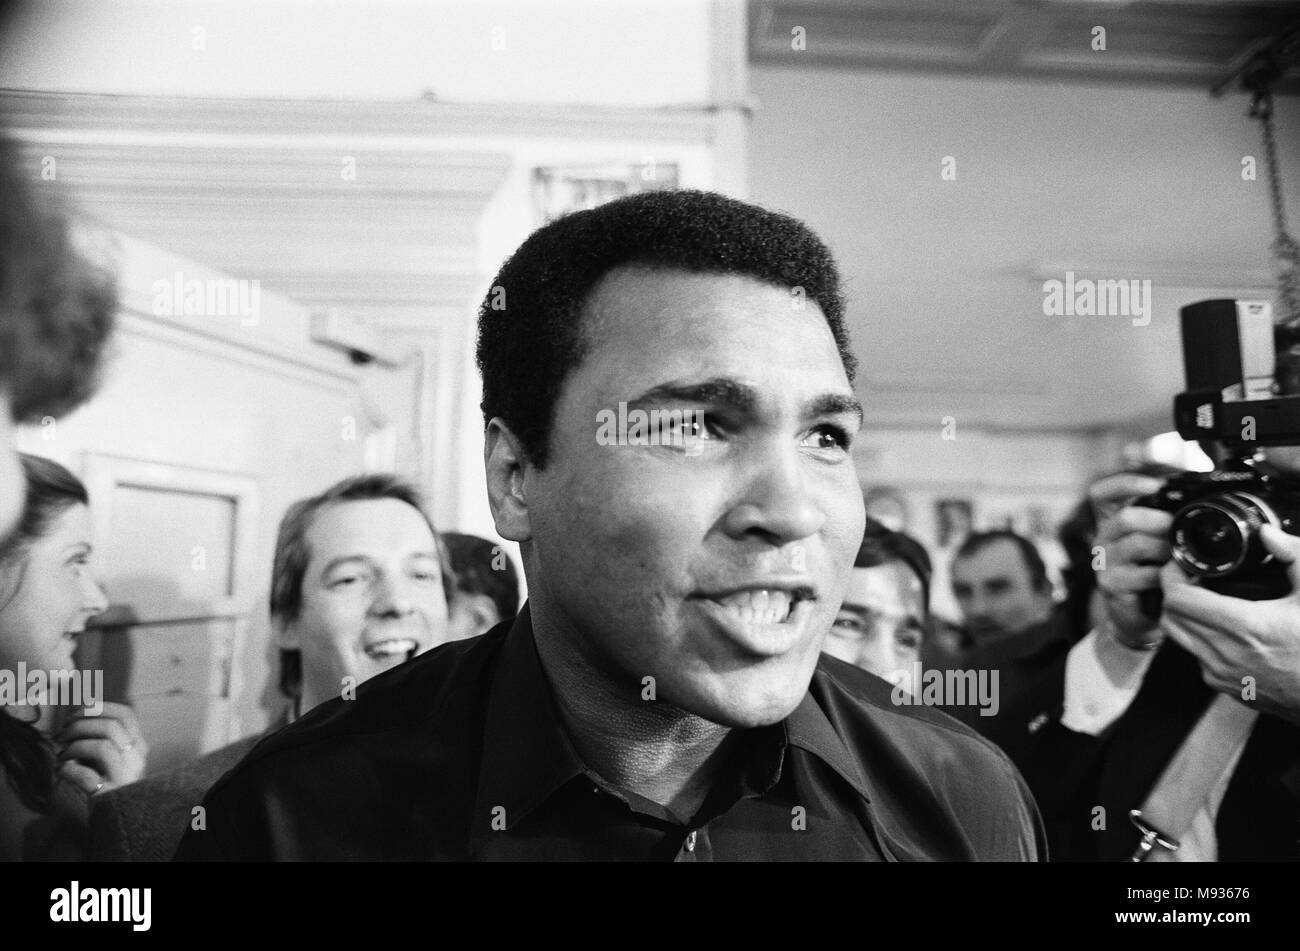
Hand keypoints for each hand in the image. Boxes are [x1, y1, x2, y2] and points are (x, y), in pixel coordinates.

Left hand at [54, 701, 148, 796]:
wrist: (119, 819)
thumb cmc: (107, 782)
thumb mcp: (110, 756)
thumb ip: (100, 736)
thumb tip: (78, 710)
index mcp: (138, 745)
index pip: (125, 715)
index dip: (98, 708)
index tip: (75, 714)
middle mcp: (136, 758)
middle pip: (111, 727)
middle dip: (79, 726)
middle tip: (61, 735)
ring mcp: (125, 776)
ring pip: (102, 746)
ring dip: (74, 746)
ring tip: (62, 754)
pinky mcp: (109, 794)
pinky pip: (86, 775)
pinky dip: (68, 770)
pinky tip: (62, 770)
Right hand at [1090, 473, 1171, 647]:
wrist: (1142, 616)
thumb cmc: (1155, 574)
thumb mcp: (1158, 542)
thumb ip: (1166, 521)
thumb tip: (1199, 497)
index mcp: (1113, 522)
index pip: (1102, 494)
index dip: (1125, 484)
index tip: (1155, 485)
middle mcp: (1103, 538)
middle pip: (1125, 517)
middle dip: (1160, 520)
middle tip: (1182, 530)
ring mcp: (1105, 562)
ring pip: (1136, 543)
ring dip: (1167, 548)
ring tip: (1184, 556)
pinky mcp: (1110, 585)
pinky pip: (1143, 574)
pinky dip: (1165, 575)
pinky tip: (1175, 577)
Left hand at [1160, 525, 1299, 727]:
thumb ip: (1294, 557)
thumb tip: (1268, 535)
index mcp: (1245, 627)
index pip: (1178, 600)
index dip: (1172, 576)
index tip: (1182, 564)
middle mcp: (1226, 654)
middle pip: (1170, 617)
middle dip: (1173, 593)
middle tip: (1191, 578)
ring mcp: (1223, 674)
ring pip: (1178, 638)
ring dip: (1183, 616)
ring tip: (1205, 599)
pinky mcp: (1227, 688)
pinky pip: (1196, 657)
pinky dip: (1198, 638)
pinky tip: (1221, 627)